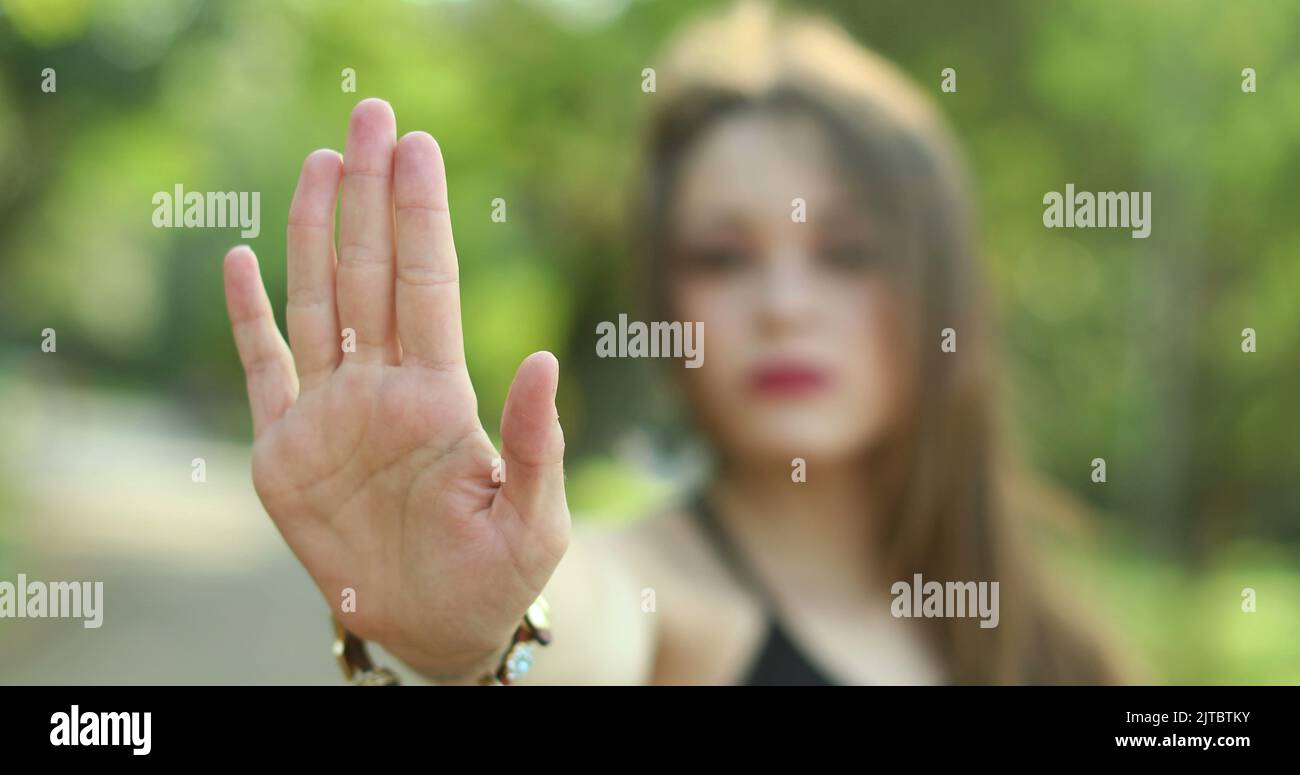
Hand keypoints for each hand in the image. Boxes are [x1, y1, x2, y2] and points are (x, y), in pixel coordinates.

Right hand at [221, 98, 568, 680]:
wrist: (437, 626)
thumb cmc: (498, 575)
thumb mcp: (536, 520)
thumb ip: (537, 444)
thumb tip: (547, 360)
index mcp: (441, 398)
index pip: (428, 287)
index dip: (420, 218)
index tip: (418, 149)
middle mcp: (383, 388)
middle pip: (371, 273)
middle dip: (371, 195)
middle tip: (370, 115)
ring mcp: (330, 413)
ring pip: (319, 304)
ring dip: (316, 233)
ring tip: (321, 163)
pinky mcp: (283, 450)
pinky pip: (262, 369)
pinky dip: (248, 318)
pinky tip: (242, 260)